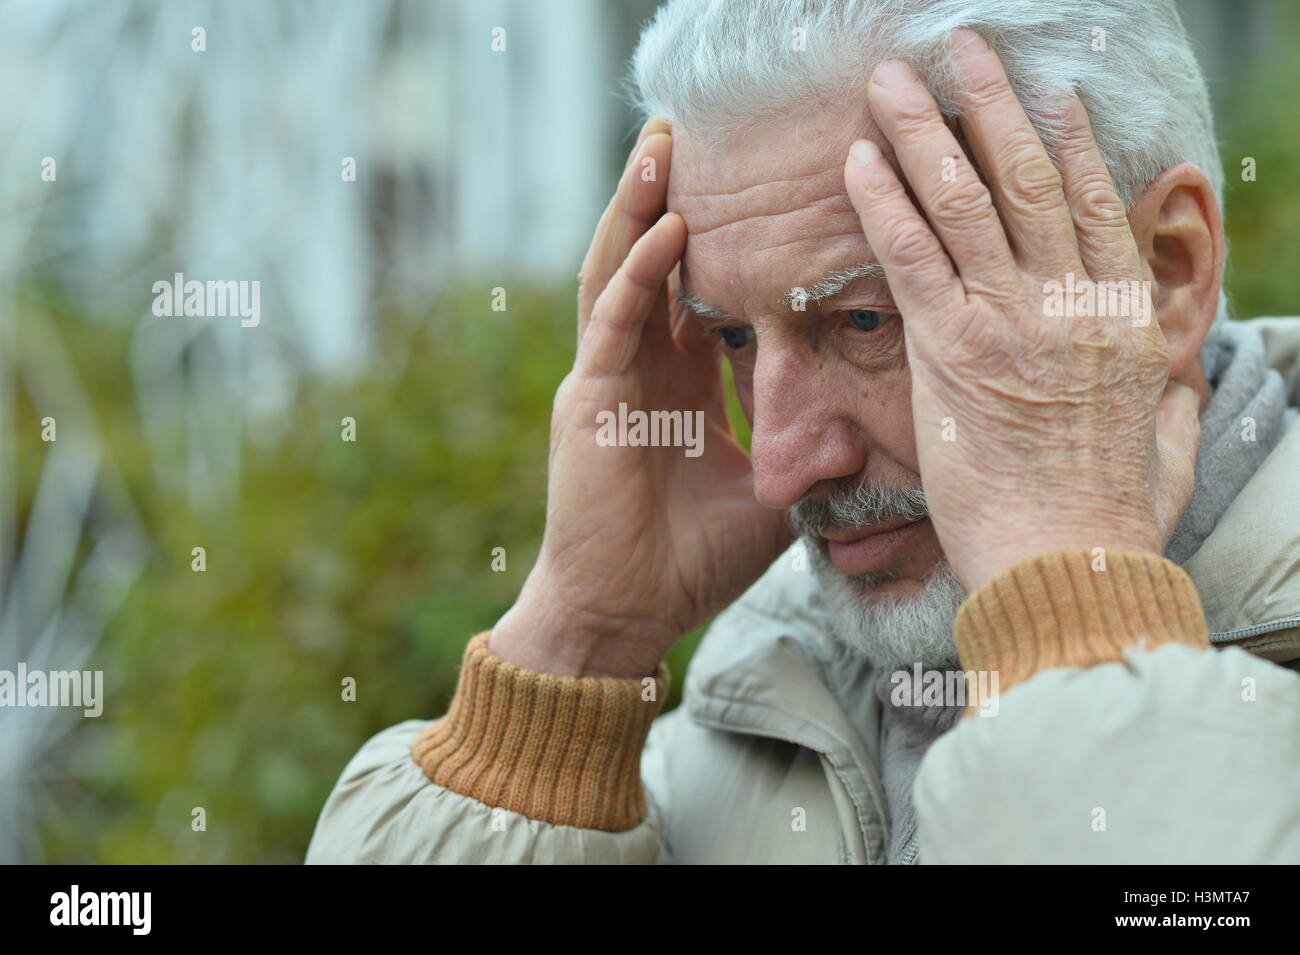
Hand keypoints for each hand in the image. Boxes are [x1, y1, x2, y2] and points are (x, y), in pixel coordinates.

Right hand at [491, 119, 790, 677]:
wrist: (628, 612)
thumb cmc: (690, 560)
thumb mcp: (766, 492)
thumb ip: (802, 451)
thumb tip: (861, 431)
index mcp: (678, 384)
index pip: (696, 291)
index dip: (719, 238)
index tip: (757, 186)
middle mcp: (640, 368)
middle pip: (650, 262)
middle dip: (667, 197)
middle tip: (691, 131)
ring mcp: (609, 379)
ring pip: (620, 272)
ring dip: (641, 209)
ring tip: (665, 145)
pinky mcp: (592, 400)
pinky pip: (615, 322)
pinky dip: (640, 275)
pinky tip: (667, 229)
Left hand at [842, 30, 1199, 591]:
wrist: (1071, 571)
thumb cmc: (1116, 521)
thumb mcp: (1171, 443)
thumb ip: (1170, 395)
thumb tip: (1178, 375)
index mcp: (1121, 319)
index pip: (1095, 206)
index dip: (1068, 142)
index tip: (1046, 93)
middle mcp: (1069, 303)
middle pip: (1028, 179)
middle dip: (989, 106)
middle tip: (958, 51)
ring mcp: (1011, 321)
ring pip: (965, 202)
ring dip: (923, 131)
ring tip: (891, 81)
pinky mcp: (952, 352)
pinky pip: (911, 258)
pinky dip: (883, 203)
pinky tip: (857, 160)